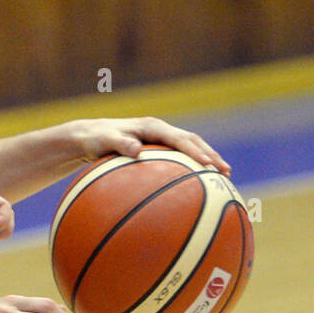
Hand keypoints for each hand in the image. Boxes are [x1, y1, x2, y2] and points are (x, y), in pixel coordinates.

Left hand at [68, 117, 230, 175]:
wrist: (88, 136)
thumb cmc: (94, 139)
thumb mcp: (103, 141)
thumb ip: (119, 143)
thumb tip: (137, 151)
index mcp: (151, 127)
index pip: (179, 138)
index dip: (194, 151)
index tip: (207, 164)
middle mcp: (159, 130)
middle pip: (192, 141)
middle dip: (210, 155)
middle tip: (225, 172)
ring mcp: (160, 139)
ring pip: (191, 148)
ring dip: (207, 160)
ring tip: (224, 178)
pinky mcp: (158, 149)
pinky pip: (180, 158)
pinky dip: (192, 168)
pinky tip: (199, 185)